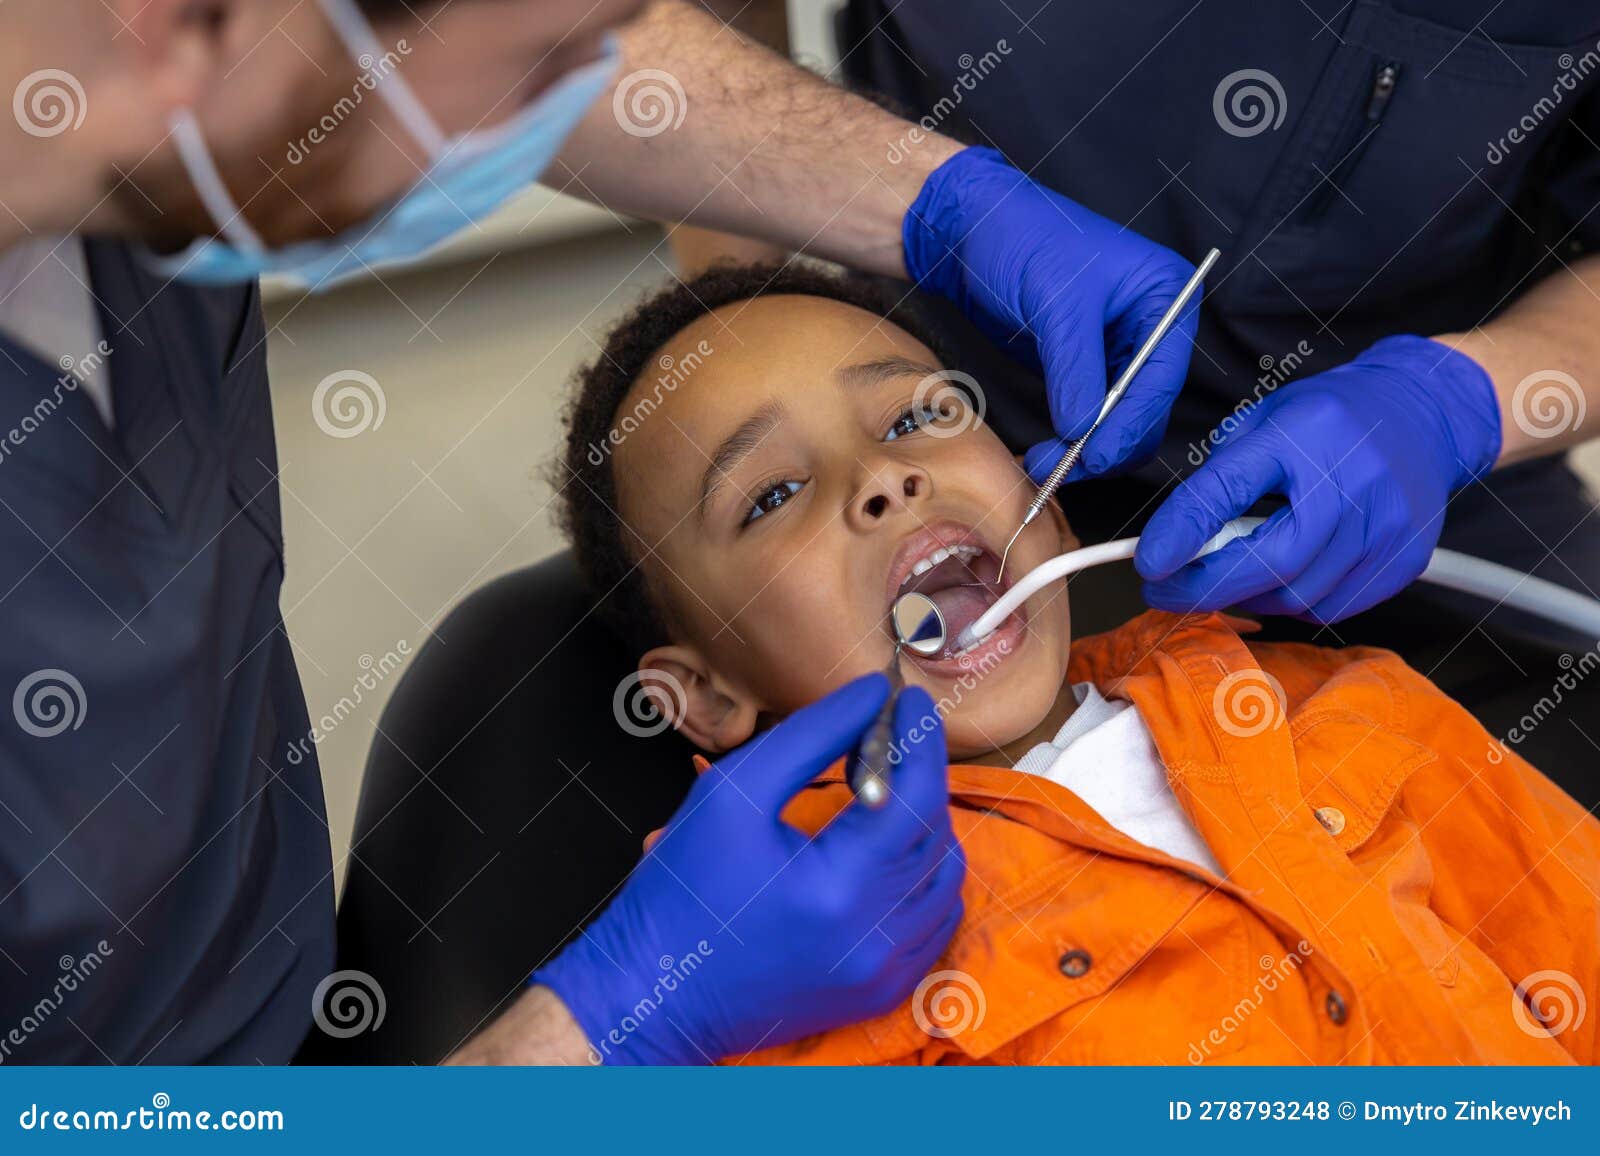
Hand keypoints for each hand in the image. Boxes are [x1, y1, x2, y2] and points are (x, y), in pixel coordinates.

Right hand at [535, 674, 963, 1063]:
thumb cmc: (683, 889)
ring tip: (887, 791)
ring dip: (928, 824)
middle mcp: (877, 938)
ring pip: (945, 879)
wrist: (655, 991)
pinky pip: (934, 922)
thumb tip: (872, 695)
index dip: (921, 740)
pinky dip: (925, 877)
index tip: (910, 699)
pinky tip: (890, 849)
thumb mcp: (732, 791)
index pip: (916, 797)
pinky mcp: (881, 991)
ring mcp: (885, 973)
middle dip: (920, 773)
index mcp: (840, 888)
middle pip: (935, 833)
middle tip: (887, 736)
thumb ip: (811, 735)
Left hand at [903, 146, 1199, 479]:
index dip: (1130, 424)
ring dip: (1086, 449)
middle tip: (1059, 467)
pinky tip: (1045, 451)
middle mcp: (1151, 325)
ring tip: (1042, 463)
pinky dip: (1072, 438)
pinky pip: (1091, 416)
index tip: (1096, 457)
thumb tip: (1084, 430)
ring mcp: (1119, 349)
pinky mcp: (1086, 367)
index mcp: (1165, 295)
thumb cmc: (1021, 237)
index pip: (1161, 377)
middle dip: (1105, 443)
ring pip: (1119, 421)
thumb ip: (1075, 369)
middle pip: (1146, 407)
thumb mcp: (1056, 302)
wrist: (972, 228)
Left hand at [1136, 335, 1501, 622]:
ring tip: (1225, 580)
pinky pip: (1332, 607)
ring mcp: (1385, 524)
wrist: (1424, 416)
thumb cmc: (1333, 418)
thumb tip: (1175, 538)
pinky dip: (1291, 603)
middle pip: (1270, 562)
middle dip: (1206, 588)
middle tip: (1168, 592)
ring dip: (1247, 598)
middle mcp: (1352, 480)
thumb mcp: (1266, 418)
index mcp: (1304, 432)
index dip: (1182, 533)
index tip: (1149, 563)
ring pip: (1299, 596)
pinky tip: (1276, 581)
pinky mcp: (1404, 558)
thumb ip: (1222, 474)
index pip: (1228, 489)